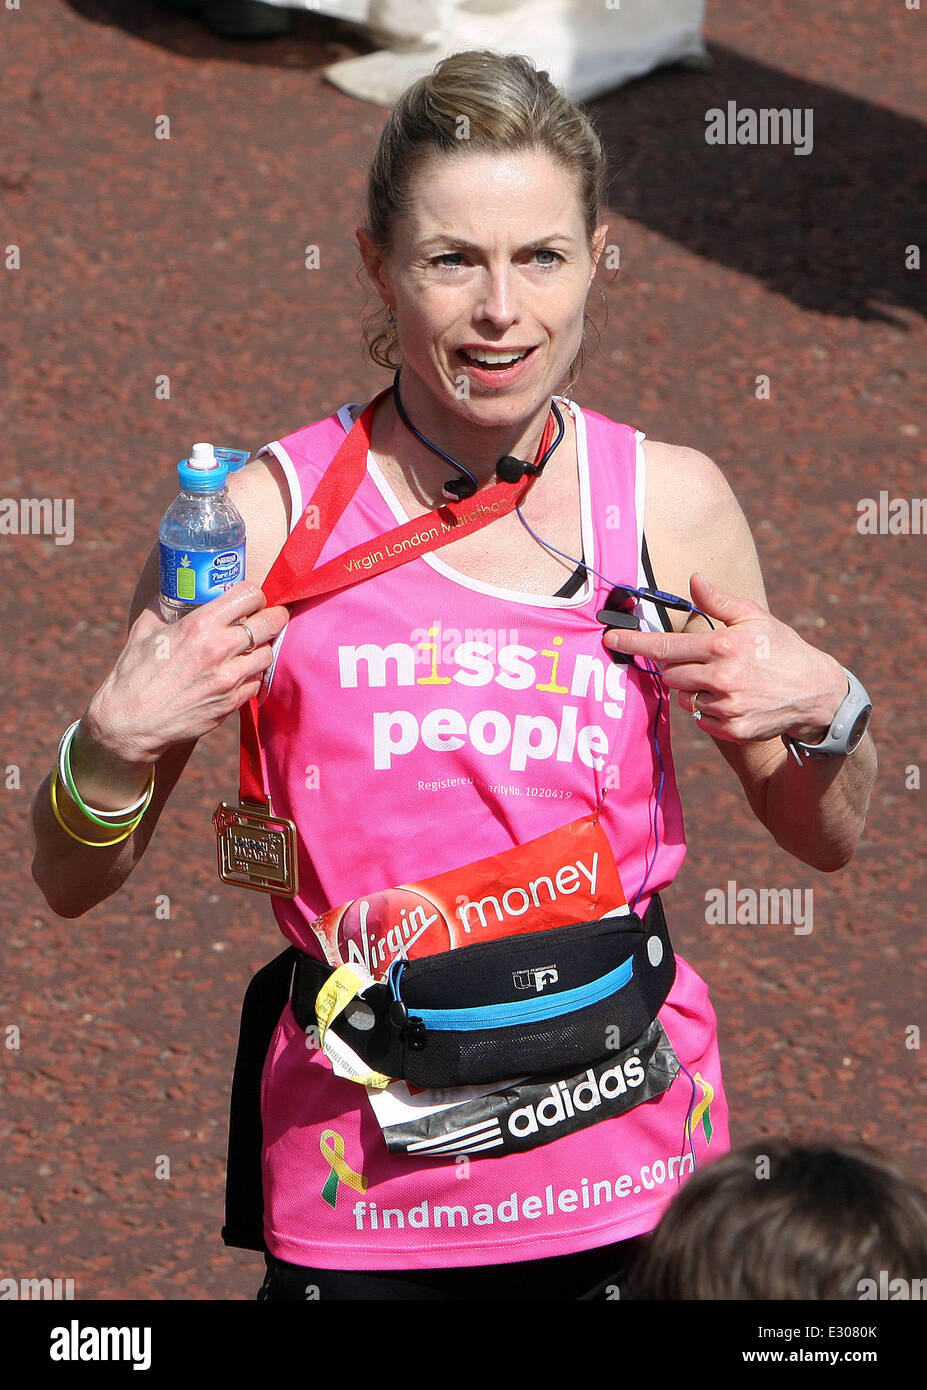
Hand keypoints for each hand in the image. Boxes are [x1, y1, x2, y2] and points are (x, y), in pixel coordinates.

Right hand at [88, 583, 289, 762]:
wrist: (131, 723)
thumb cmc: (134, 674)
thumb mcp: (145, 630)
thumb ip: (163, 606)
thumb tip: (172, 586)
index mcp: (199, 626)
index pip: (249, 596)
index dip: (254, 594)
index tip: (251, 598)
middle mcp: (219, 650)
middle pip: (270, 622)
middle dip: (273, 616)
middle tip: (269, 616)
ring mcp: (229, 679)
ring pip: (268, 653)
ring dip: (263, 647)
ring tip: (252, 645)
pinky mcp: (231, 703)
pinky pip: (257, 682)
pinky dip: (252, 674)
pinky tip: (239, 671)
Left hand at [602, 572, 847, 744]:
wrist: (816, 692)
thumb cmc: (781, 648)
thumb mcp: (755, 617)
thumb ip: (719, 601)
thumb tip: (693, 579)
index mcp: (723, 646)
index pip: (666, 647)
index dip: (634, 643)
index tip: (610, 640)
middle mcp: (721, 679)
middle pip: (670, 675)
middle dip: (678, 667)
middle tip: (703, 661)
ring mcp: (727, 707)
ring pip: (685, 699)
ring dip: (694, 690)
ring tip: (725, 681)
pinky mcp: (733, 730)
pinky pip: (702, 719)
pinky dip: (710, 710)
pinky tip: (734, 699)